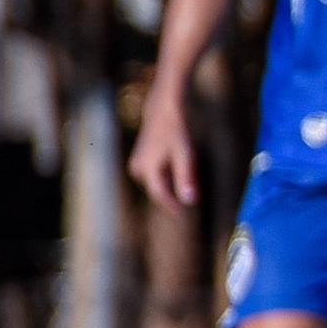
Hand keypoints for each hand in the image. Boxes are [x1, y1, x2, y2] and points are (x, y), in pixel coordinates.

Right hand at [129, 99, 200, 213]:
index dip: (172, 208)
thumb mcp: (186, 155)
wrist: (162, 110)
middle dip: (172, 199)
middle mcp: (138, 169)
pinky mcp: (139, 161)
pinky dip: (166, 179)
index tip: (184, 217)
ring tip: (186, 189)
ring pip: (156, 184)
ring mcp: (137, 164)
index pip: (161, 195)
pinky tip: (178, 174)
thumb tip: (189, 201)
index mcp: (148, 169)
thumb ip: (186, 178)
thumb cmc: (176, 131)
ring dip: (169, 189)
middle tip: (188, 207)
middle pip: (158, 191)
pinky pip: (154, 176)